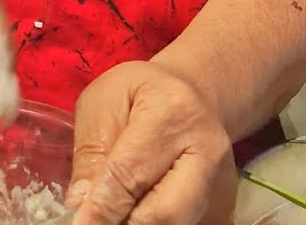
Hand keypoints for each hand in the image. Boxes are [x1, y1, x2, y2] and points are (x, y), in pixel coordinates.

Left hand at [67, 61, 237, 224]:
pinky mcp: (224, 206)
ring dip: (139, 224)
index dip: (101, 208)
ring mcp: (222, 183)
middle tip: (95, 222)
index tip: (80, 224)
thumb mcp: (103, 102)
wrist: (195, 95)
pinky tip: (136, 211)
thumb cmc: (141, 94)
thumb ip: (91, 152)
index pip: (130, 174)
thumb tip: (81, 207)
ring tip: (115, 212)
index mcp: (173, 112)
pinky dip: (157, 223)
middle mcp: (208, 151)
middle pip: (165, 213)